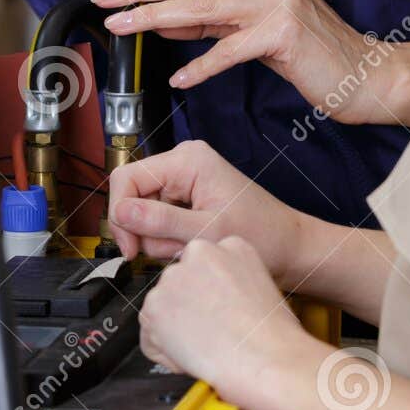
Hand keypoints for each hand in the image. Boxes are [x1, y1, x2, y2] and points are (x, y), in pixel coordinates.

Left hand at [92, 0, 387, 121]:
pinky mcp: (285, 30)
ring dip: (157, 17)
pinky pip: (232, 49)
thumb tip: (159, 17)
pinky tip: (179, 78)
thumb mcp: (251, 26)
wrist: (363, 72)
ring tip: (124, 26)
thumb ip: (209, 19)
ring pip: (204, 6)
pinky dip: (203, 65)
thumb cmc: (308, 51)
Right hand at [108, 138, 307, 286]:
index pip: (126, 178)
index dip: (120, 213)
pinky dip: (168, 239)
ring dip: (159, 239)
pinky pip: (158, 220)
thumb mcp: (206, 231)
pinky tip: (190, 245)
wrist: (289, 248)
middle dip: (146, 230)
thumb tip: (121, 212)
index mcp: (187, 160)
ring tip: (190, 246)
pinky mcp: (186, 199)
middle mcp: (183, 164)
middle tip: (172, 249)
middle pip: (133, 197)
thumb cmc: (263, 235)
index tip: (129, 247)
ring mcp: (184, 181)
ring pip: (143, 213)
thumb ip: (160, 221)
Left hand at [139, 236, 306, 406]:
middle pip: (181, 283)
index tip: (219, 309)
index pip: (205, 266)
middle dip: (188, 308)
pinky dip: (164, 352)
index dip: (210, 295)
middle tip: (211, 331)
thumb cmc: (272, 333)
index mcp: (232, 245)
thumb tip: (217, 301)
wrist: (263, 358)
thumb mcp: (263, 289)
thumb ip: (233, 285)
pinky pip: (149, 337)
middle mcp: (199, 253)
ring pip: (162, 308)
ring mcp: (174, 277)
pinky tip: (192, 355)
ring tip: (206, 345)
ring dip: (174, 329)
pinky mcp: (154, 305)